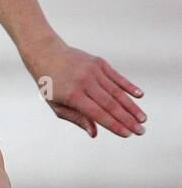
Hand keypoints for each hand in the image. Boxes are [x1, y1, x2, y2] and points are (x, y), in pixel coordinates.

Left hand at [28, 38, 145, 137]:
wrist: (46, 53)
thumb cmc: (50, 84)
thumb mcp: (56, 105)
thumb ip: (76, 119)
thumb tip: (94, 133)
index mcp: (73, 95)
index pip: (98, 113)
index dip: (114, 125)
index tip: (127, 134)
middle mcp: (85, 82)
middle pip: (111, 104)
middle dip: (127, 119)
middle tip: (141, 130)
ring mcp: (93, 71)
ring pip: (117, 91)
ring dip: (131, 106)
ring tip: (143, 118)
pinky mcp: (99, 62)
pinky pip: (117, 76)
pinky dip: (129, 86)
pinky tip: (140, 95)